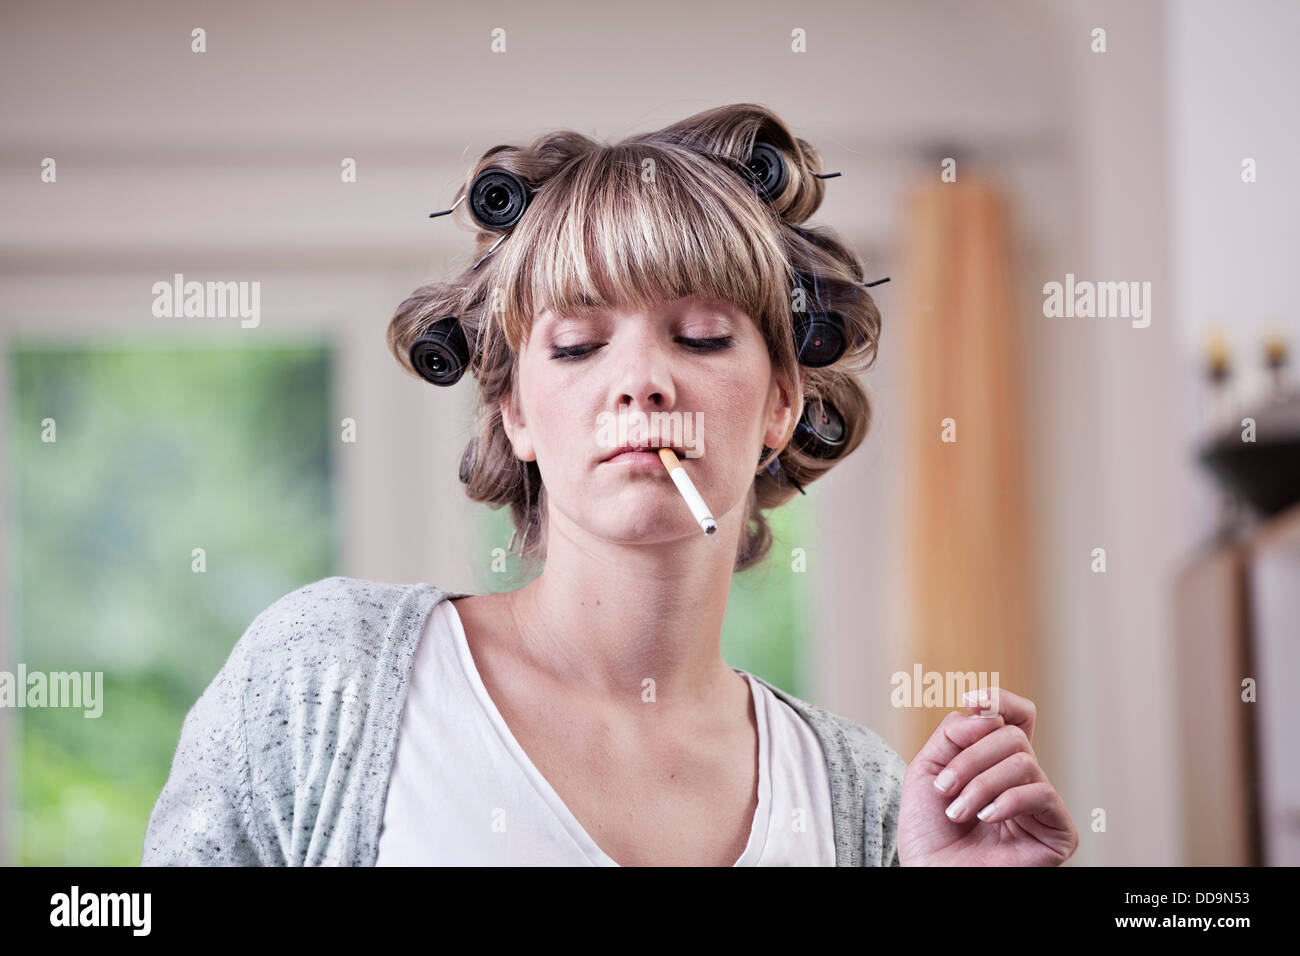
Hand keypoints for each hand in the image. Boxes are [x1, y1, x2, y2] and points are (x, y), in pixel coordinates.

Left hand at [896, 687, 1077, 865]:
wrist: (930, 873)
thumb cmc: (928, 829)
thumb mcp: (928, 768)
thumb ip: (953, 732)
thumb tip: (985, 714)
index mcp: (995, 760)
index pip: (1016, 716)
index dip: (1000, 700)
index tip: (972, 700)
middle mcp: (1023, 778)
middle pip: (1012, 735)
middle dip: (970, 759)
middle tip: (945, 788)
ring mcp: (1041, 805)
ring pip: (1023, 761)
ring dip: (981, 784)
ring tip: (959, 811)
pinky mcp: (1057, 832)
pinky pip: (1042, 794)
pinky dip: (1008, 801)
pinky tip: (987, 818)